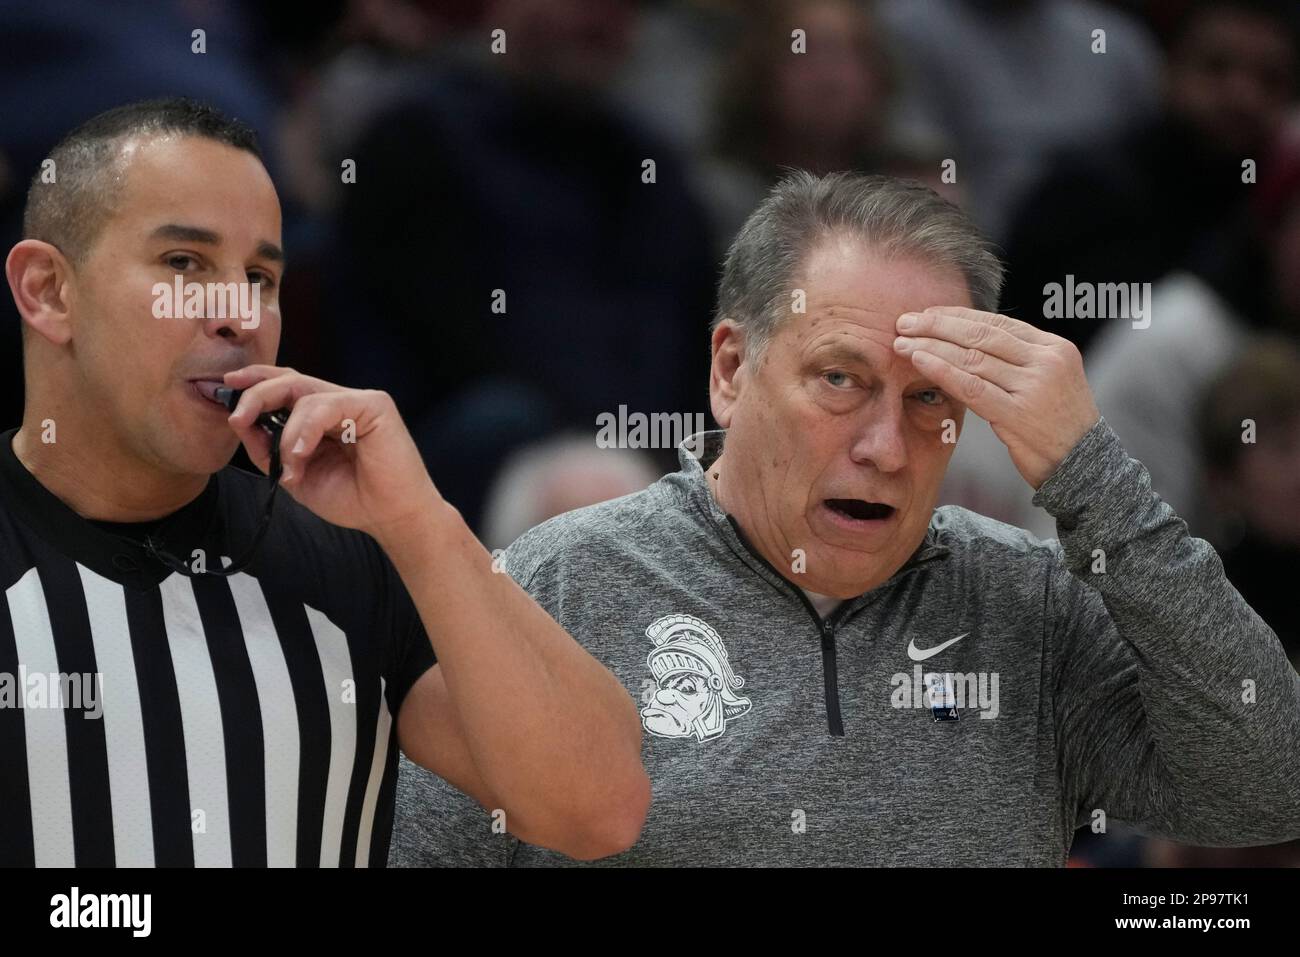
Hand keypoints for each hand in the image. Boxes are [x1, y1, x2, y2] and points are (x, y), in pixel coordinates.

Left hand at [222, 365, 440, 540]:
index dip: (256, 382)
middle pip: (289, 379)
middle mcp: (339, 402)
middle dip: (256, 394)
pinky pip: (326, 406)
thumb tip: (241, 422)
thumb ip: (269, 449)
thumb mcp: (295, 475)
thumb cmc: (352, 498)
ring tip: (291, 466)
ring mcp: (357, 401)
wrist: (390, 518)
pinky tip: (301, 455)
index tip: (227, 387)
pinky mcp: (374, 405)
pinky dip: (305, 430)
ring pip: (304, 393)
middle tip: (237, 416)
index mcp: (321, 415)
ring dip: (285, 433)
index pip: (285, 386)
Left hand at [893, 306, 1100, 488]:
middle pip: (981, 334)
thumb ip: (1017, 360)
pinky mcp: (1019, 414)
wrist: (1083, 466)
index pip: (997, 322)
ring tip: (902, 342)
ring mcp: (1035, 387)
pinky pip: (972, 386)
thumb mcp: (1047, 381)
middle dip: (938, 325)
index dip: (957, 316)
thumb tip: (969, 340)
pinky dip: (942, 370)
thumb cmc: (1056, 425)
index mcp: (1054, 347)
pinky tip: (919, 360)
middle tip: (904, 321)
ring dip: (931, 346)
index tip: (927, 313)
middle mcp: (1046, 361)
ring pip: (972, 357)